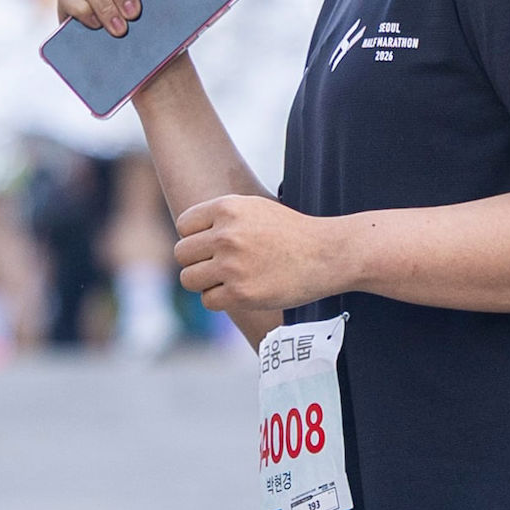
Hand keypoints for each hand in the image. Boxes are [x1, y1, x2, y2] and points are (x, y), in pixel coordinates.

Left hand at [171, 191, 346, 313]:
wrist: (328, 254)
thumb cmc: (291, 233)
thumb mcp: (255, 209)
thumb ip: (221, 218)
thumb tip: (185, 236)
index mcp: (228, 208)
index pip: (184, 226)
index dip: (196, 238)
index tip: (215, 245)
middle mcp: (227, 235)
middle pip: (182, 254)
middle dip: (197, 262)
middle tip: (221, 266)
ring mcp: (233, 265)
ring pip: (189, 279)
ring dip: (205, 283)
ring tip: (229, 280)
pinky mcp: (241, 293)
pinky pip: (208, 301)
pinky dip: (220, 300)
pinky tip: (240, 292)